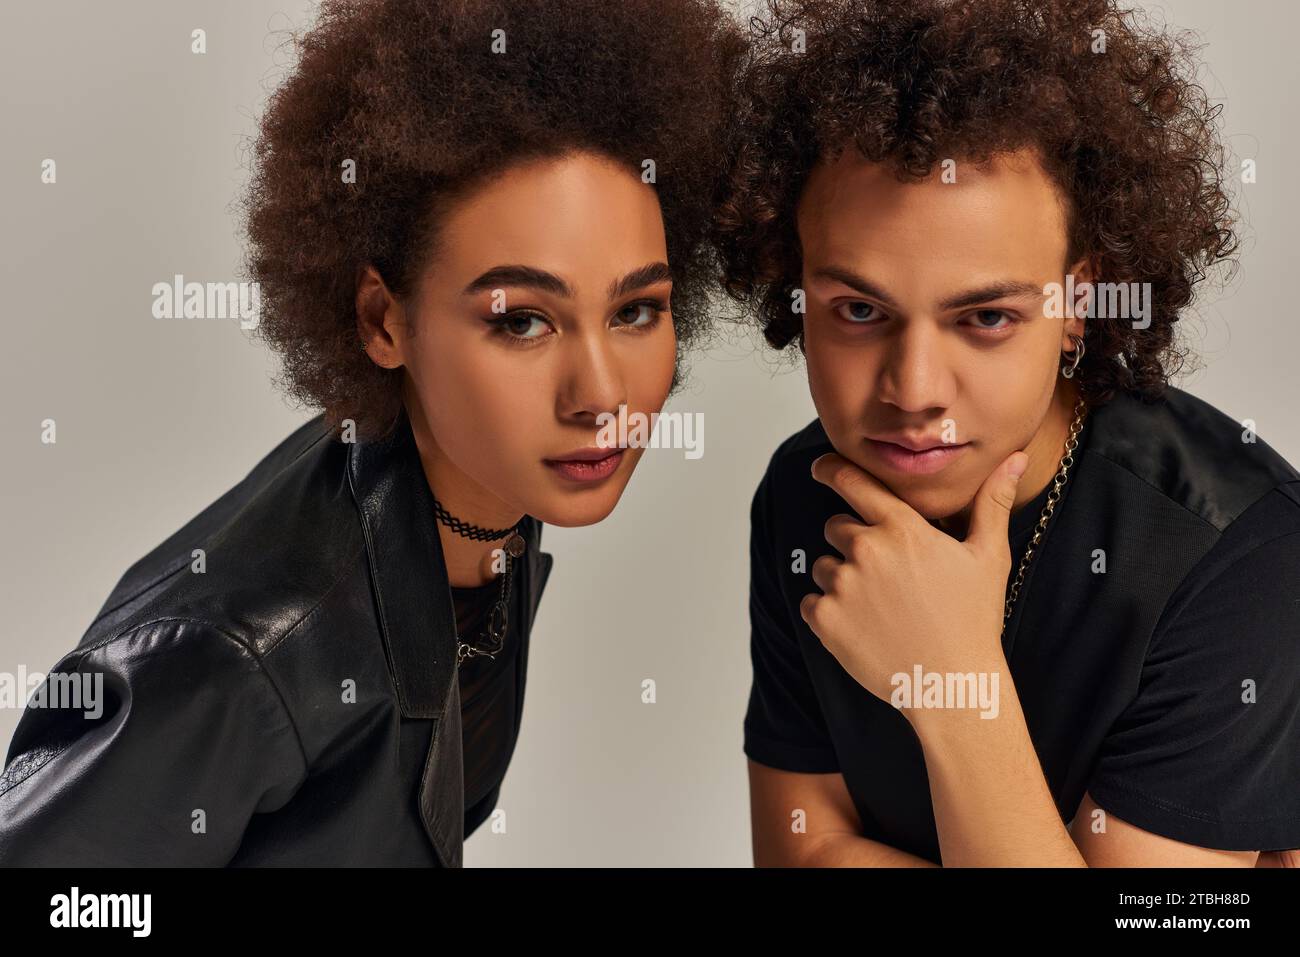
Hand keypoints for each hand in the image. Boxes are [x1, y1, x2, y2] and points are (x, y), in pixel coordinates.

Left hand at [799, 450, 1028, 713]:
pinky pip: (811, 602)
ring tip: (878, 606)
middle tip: (886, 574)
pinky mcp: (825, 619)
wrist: (952, 685)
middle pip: (835, 526)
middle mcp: (866, 550)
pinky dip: (828, 612)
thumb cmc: (973, 620)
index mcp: (902, 528)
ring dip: (840, 578)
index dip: (832, 470)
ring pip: (822, 566)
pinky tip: (862, 626)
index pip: (852, 482)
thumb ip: (992, 502)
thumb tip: (1014, 458)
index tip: (821, 467)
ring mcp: (842, 585)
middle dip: (853, 542)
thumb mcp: (988, 556)